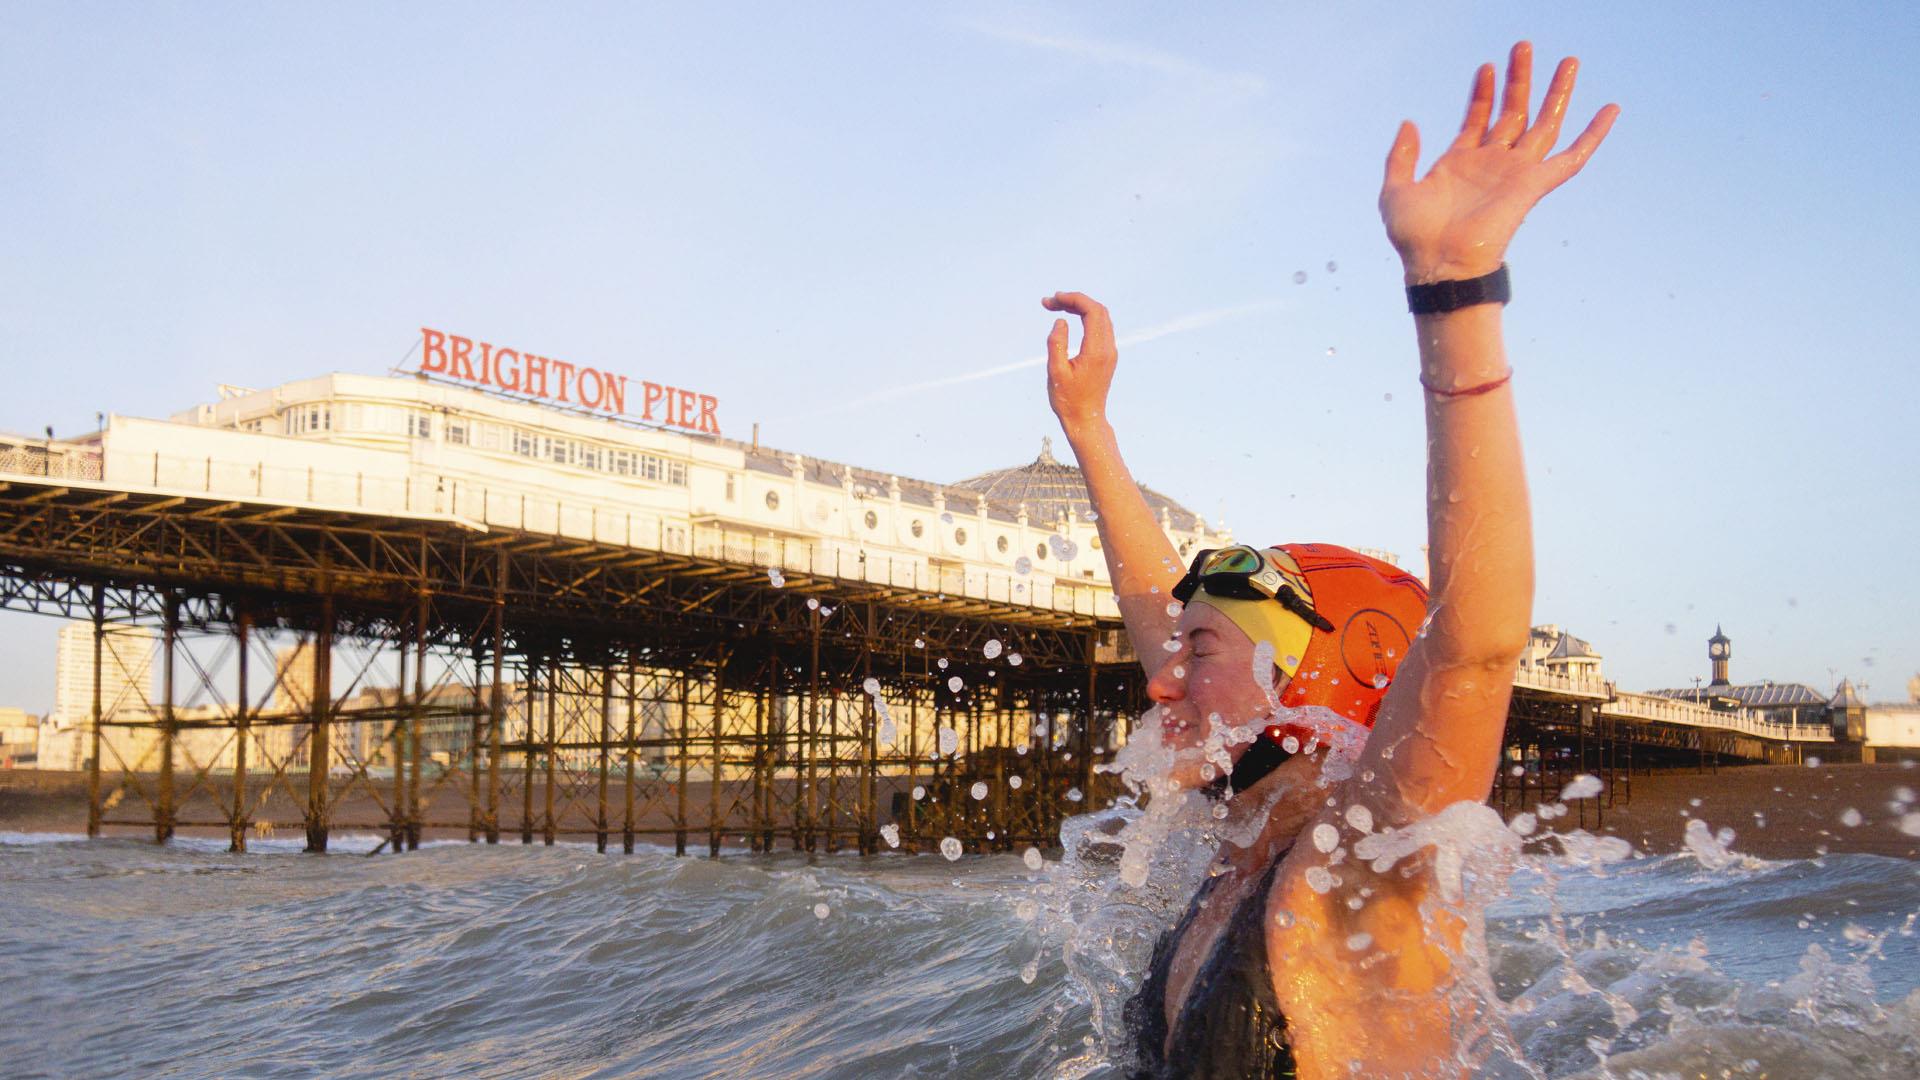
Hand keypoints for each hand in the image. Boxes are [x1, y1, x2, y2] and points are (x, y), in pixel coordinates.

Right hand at [1041, 291, 1116, 429]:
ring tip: (1057, 307)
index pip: (1092, 312)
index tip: (1053, 299)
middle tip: (1050, 302)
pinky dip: (1086, 318)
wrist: (1086, 420)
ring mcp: (1110, 352)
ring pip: (1101, 317)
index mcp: (1096, 351)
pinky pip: (1101, 327)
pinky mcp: (1107, 356)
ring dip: (1080, 308)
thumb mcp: (1056, 372)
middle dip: (1075, 300)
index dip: (1073, 299)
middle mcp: (1108, 349)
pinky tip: (1070, 319)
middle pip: (1098, 310)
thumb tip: (1061, 321)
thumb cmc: (1068, 400)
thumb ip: (1057, 344)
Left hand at [1380, 41, 1618, 283]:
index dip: (1482, 92)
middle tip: (1523, 45)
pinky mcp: (1534, 185)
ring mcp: (1515, 173)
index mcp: (1461, 163)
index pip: (1478, 118)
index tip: (1486, 67)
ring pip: (1543, 123)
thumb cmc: (1414, 237)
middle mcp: (1492, 164)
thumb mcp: (1395, 190)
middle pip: (1513, 112)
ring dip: (1555, 92)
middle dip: (1519, 79)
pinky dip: (1594, 135)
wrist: (1438, 264)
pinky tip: (1610, 110)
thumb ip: (1401, 155)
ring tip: (1569, 60)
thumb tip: (1409, 122)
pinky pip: (1572, 157)